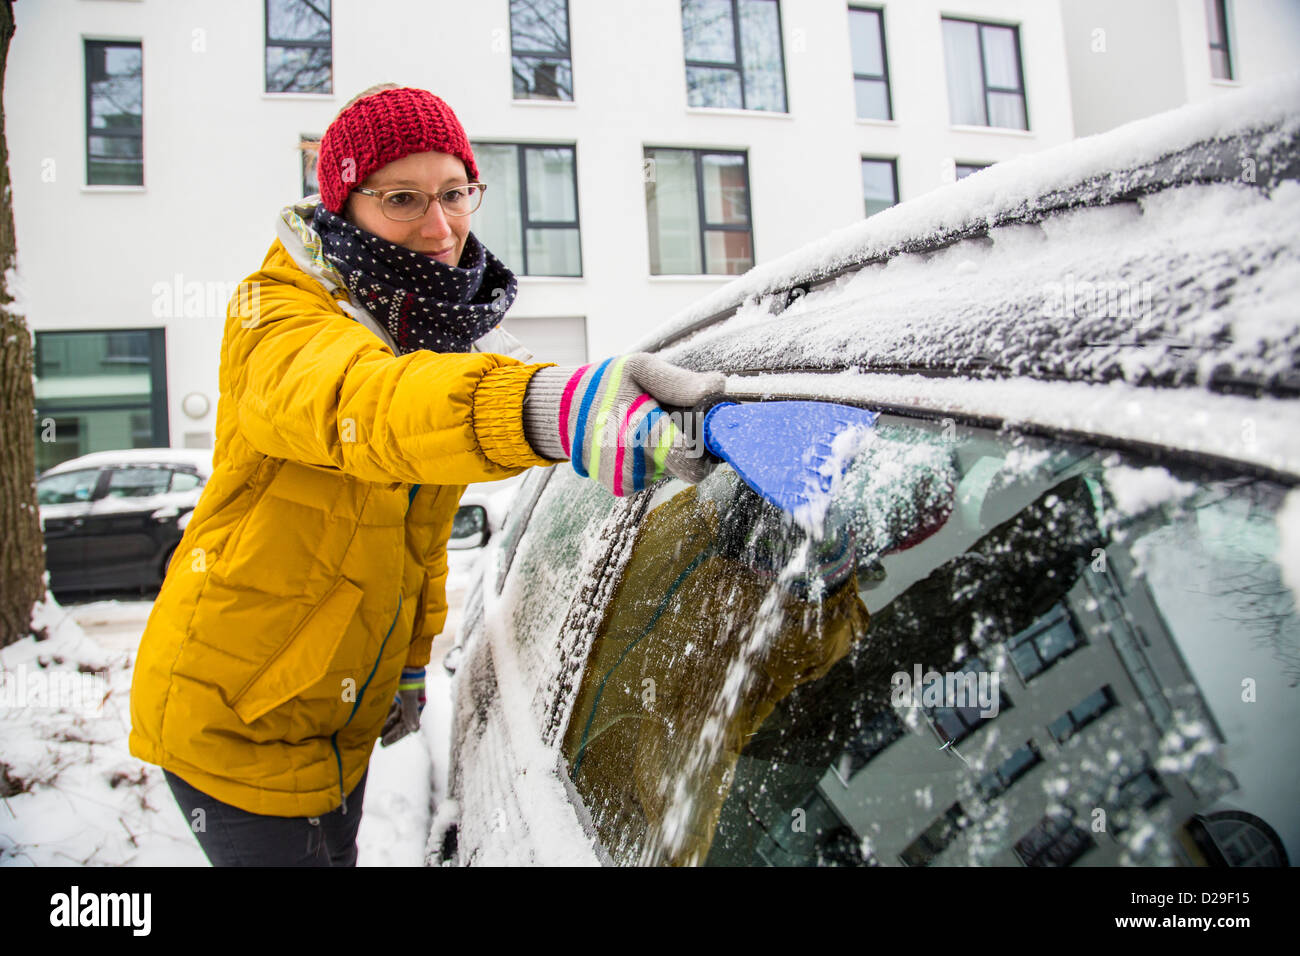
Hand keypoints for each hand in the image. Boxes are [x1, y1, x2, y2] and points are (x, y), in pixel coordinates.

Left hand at [380, 667, 425, 746]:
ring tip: (375, 732)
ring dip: (386, 724)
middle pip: (400, 722)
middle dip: (390, 731)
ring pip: (393, 715)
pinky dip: (383, 714)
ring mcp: (403, 698)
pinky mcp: (396, 693)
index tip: (385, 742)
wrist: (407, 658)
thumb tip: (415, 730)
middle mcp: (411, 704)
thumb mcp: (409, 694)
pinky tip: (375, 719)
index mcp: (418, 705)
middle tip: (380, 741)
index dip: (396, 735)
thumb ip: (410, 712)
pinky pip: (389, 708)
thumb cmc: (410, 675)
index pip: (407, 725)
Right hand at [522, 353, 725, 495]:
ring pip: (673, 471)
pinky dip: (653, 458)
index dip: (706, 447)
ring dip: (669, 450)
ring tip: (645, 426)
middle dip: (690, 448)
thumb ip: (679, 382)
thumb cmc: (603, 386)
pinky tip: (634, 440)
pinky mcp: (623, 488)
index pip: (693, 462)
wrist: (561, 413)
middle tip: (674, 423)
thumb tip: (717, 387)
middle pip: (689, 469)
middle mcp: (633, 466)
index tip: (704, 428)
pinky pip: (656, 474)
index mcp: (639, 434)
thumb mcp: (638, 369)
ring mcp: (628, 480)